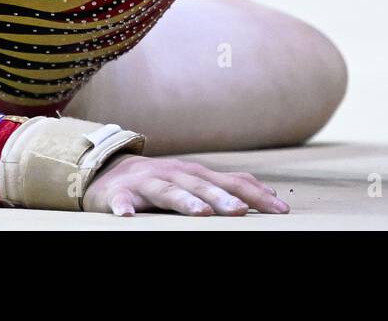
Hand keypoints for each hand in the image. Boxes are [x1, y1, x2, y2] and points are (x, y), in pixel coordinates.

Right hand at [82, 154, 289, 216]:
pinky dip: (124, 207)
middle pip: (201, 186)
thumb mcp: (195, 179)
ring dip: (183, 201)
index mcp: (195, 174)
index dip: (255, 194)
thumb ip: (227, 185)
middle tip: (240, 212)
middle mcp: (174, 174)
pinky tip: (126, 216)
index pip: (231, 183)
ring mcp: (146, 183)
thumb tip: (268, 193)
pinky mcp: (118, 194)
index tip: (279, 208)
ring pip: (167, 192)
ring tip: (199, 213)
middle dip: (222, 199)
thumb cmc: (160, 180)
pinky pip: (121, 202)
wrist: (108, 172)